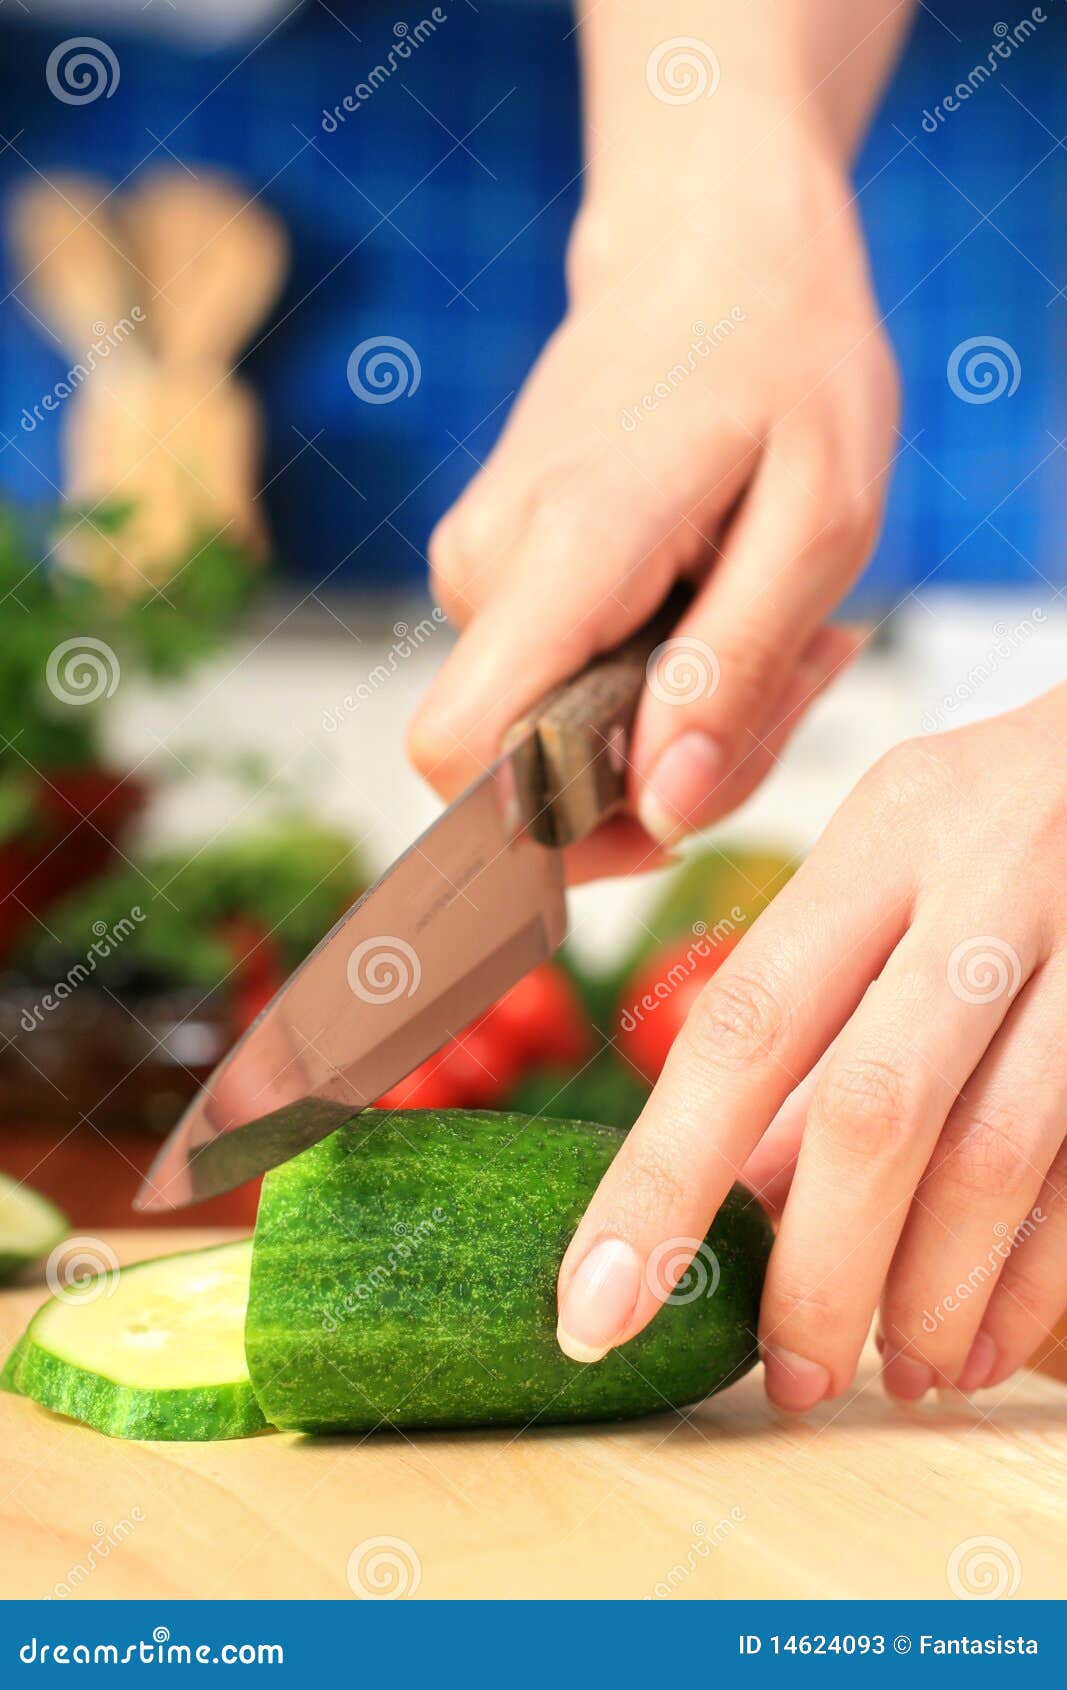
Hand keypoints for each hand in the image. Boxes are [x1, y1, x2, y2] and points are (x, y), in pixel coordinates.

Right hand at [408, 109, 897, 876]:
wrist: (709, 247)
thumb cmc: (782, 358)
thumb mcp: (820, 517)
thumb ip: (733, 674)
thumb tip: (665, 808)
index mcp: (566, 550)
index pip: (462, 753)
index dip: (549, 833)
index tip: (669, 815)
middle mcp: (488, 567)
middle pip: (529, 769)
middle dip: (664, 776)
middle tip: (796, 674)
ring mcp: (478, 568)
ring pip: (552, 733)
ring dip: (679, 720)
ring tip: (771, 617)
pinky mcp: (495, 573)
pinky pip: (558, 683)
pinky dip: (655, 679)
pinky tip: (724, 600)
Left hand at [556, 690, 1066, 1407]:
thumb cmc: (1007, 812)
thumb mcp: (893, 864)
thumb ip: (818, 1018)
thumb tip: (742, 1199)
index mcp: (884, 835)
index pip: (742, 1028)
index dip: (659, 1183)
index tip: (597, 1304)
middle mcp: (988, 882)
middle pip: (873, 1112)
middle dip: (815, 1275)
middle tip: (785, 1376)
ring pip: (995, 1161)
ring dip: (930, 1299)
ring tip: (895, 1370)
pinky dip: (1028, 1284)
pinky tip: (983, 1339)